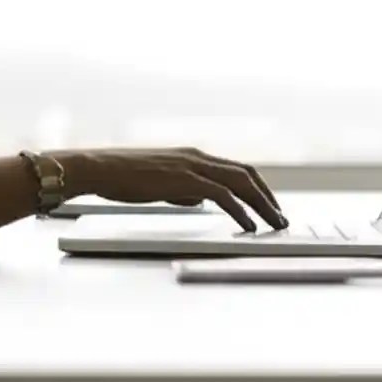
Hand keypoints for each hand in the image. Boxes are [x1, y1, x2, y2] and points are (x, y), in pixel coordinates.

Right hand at [51, 147, 287, 232]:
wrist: (99, 168)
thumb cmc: (123, 177)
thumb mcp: (160, 181)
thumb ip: (184, 189)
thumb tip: (200, 200)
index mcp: (194, 156)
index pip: (238, 169)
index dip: (258, 187)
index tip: (269, 205)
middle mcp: (198, 157)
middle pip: (247, 174)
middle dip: (268, 197)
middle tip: (281, 217)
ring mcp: (192, 166)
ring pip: (241, 183)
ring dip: (262, 204)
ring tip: (274, 223)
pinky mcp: (184, 180)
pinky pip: (223, 196)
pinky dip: (240, 211)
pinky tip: (248, 225)